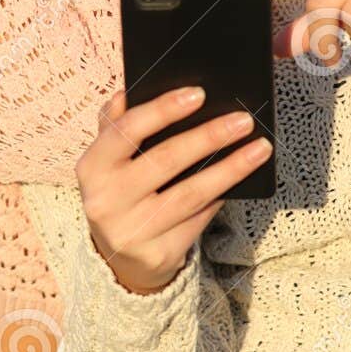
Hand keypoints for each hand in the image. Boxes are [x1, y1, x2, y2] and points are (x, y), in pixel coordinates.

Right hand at [76, 88, 271, 295]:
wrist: (119, 258)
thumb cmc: (120, 193)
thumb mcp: (108, 162)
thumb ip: (115, 126)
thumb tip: (127, 93)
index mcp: (92, 167)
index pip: (127, 130)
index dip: (162, 110)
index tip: (198, 94)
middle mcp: (106, 199)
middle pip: (165, 160)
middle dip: (208, 136)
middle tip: (242, 120)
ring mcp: (132, 229)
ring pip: (190, 193)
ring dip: (230, 168)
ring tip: (259, 148)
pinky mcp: (158, 252)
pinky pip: (198, 218)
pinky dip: (221, 196)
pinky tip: (243, 179)